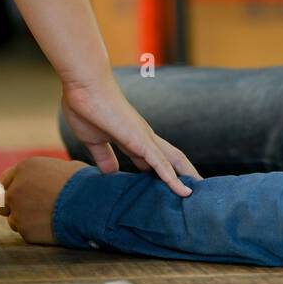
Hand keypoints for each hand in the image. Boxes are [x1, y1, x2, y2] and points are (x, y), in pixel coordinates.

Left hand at [0, 156, 88, 244]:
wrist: (92, 205)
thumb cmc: (84, 183)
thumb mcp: (63, 167)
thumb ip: (45, 174)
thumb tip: (47, 179)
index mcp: (25, 168)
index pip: (6, 180)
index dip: (16, 187)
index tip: (24, 194)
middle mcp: (15, 189)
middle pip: (3, 201)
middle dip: (15, 205)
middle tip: (31, 209)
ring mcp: (18, 211)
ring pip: (13, 219)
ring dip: (25, 220)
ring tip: (47, 219)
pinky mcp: (25, 231)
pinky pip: (25, 232)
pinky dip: (36, 232)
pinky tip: (51, 227)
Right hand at [59, 74, 200, 196]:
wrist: (84, 86)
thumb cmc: (86, 107)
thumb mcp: (93, 140)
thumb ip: (103, 155)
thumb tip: (110, 172)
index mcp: (132, 139)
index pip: (153, 161)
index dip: (162, 176)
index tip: (169, 192)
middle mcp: (144, 138)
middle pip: (171, 160)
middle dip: (183, 176)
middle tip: (194, 195)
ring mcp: (144, 138)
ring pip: (173, 161)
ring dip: (186, 178)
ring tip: (198, 197)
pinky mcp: (140, 140)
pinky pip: (161, 163)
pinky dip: (173, 178)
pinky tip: (183, 192)